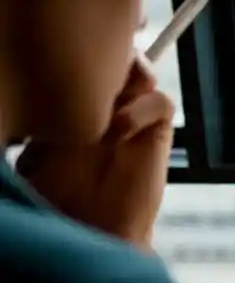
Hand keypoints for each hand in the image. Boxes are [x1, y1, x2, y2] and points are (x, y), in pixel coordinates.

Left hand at [17, 54, 175, 248]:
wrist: (91, 232)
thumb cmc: (53, 200)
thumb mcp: (31, 151)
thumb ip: (40, 119)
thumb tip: (27, 88)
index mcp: (69, 103)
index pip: (79, 59)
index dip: (75, 49)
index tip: (58, 53)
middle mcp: (103, 106)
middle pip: (113, 55)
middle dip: (102, 56)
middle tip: (85, 71)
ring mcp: (131, 119)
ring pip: (140, 70)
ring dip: (124, 76)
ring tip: (103, 99)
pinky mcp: (156, 136)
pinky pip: (160, 102)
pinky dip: (140, 110)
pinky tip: (118, 131)